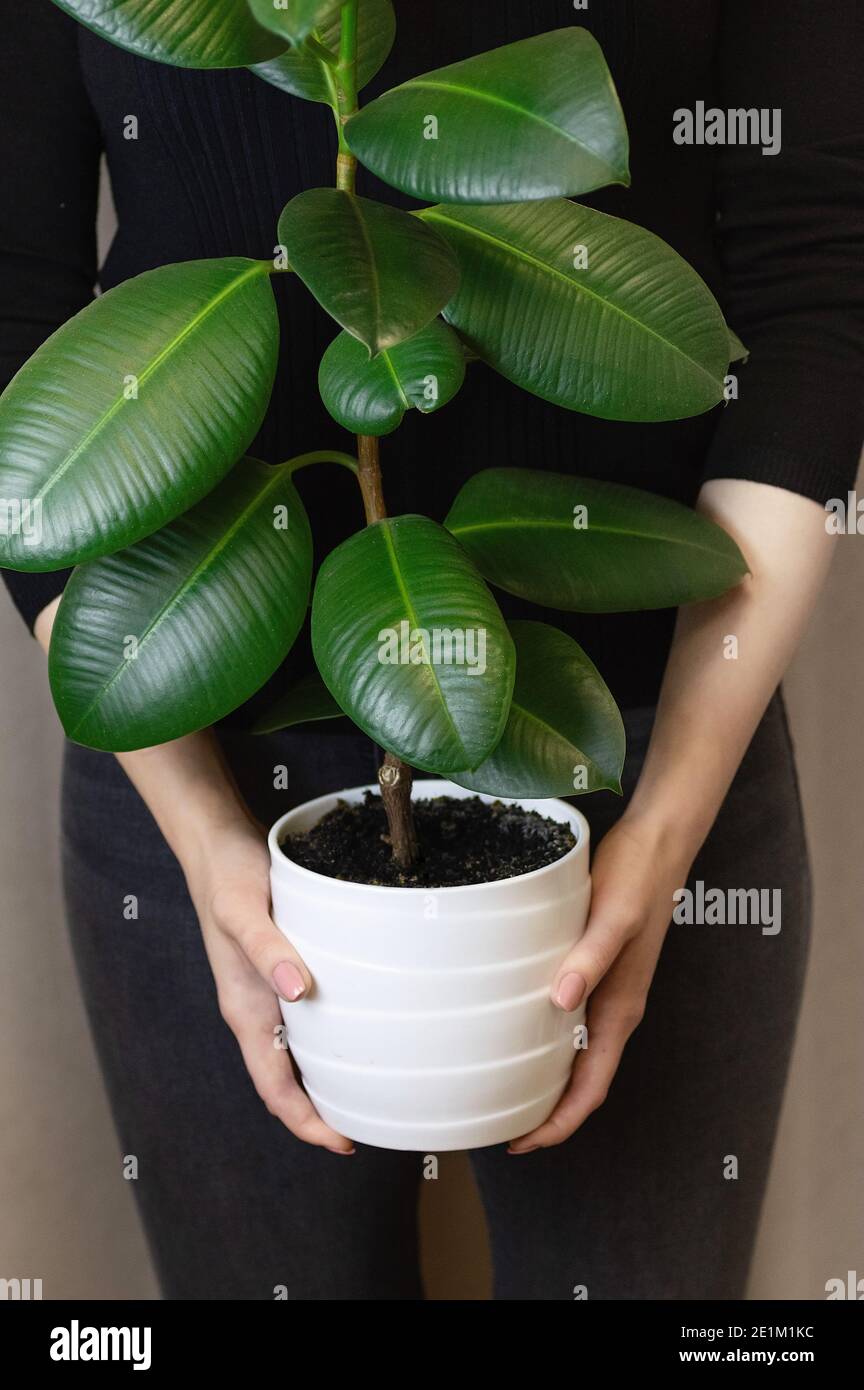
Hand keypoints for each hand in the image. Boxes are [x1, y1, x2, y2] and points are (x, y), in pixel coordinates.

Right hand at [182, 814, 354, 1154]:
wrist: (218, 844)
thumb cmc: (230, 876)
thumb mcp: (245, 910)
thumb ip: (269, 950)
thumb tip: (298, 992)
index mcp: (245, 1010)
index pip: (274, 1088)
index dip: (306, 1121)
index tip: (344, 1141)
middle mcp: (258, 1009)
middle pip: (289, 1081)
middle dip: (323, 1112)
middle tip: (374, 1125)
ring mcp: (269, 992)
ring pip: (300, 1053)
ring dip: (329, 1078)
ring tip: (375, 1091)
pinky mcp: (284, 969)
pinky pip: (308, 1019)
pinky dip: (332, 1038)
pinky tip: (361, 1029)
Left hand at [508, 812, 693, 1152]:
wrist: (657, 843)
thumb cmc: (636, 877)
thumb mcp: (613, 916)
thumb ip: (590, 958)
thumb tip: (560, 1001)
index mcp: (620, 1009)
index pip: (591, 1088)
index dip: (559, 1122)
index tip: (522, 1142)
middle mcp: (616, 1008)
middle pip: (583, 1080)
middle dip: (547, 1112)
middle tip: (500, 1124)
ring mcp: (608, 991)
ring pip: (577, 1054)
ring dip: (547, 1080)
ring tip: (505, 1090)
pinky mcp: (597, 969)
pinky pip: (572, 1022)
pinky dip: (549, 1042)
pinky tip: (520, 1030)